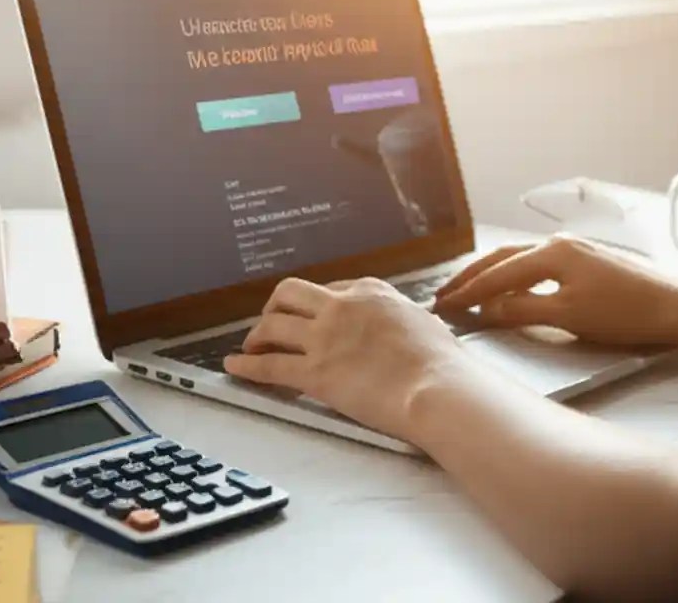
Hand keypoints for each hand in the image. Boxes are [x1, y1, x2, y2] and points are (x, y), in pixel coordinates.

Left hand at [223, 277, 493, 440]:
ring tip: (251, 346)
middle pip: (290, 293)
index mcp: (371, 292)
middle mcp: (342, 307)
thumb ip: (401, 320)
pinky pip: (268, 366)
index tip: (311, 315)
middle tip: (272, 322)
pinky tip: (234, 367)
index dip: (315, 303)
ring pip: (272, 325)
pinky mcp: (315, 372)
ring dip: (256, 334)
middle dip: (275, 306)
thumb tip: (403, 327)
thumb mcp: (423, 323)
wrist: (440, 389)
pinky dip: (245, 366)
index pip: (330, 288)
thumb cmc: (443, 364)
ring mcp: (325, 338)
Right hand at [434, 235, 677, 346]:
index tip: (442, 306)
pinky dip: (515, 276)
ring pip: (520, 259)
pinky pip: (537, 264)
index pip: (497, 273)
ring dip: (492, 274)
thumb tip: (485, 310)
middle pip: (503, 258)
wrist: (676, 307)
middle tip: (444, 295)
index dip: (467, 292)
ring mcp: (575, 249)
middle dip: (472, 276)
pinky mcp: (587, 261)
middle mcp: (559, 243)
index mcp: (551, 253)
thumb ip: (521, 311)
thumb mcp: (566, 316)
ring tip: (468, 291)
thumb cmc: (623, 313)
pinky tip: (510, 289)